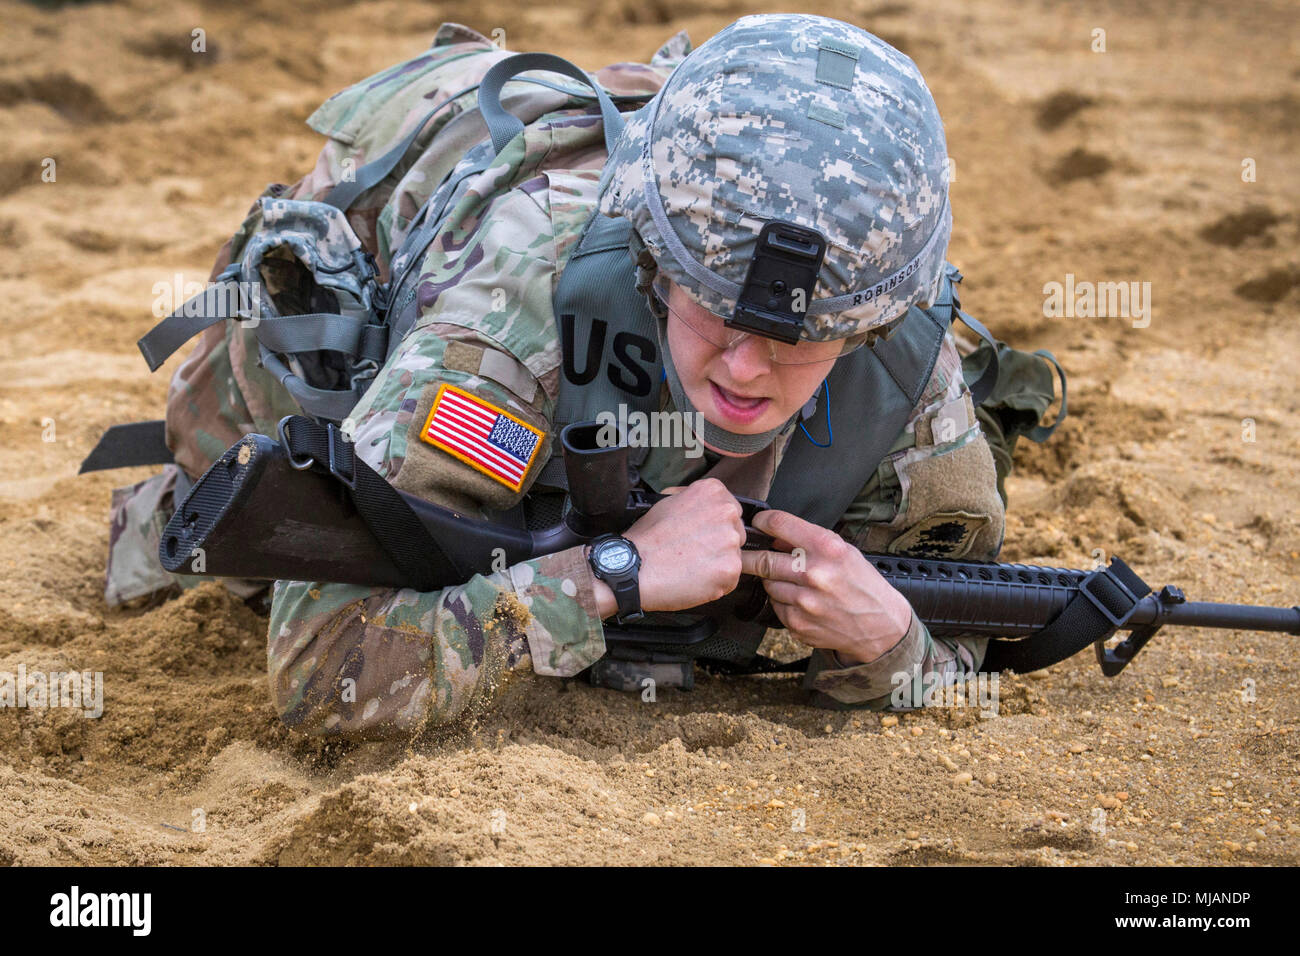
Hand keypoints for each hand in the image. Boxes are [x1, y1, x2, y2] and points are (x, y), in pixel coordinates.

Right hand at [616, 478, 745, 612]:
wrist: (633, 568)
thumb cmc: (646, 538)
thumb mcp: (665, 502)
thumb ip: (690, 499)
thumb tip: (700, 502)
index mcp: (713, 492)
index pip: (731, 510)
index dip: (715, 526)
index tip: (701, 535)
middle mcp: (726, 513)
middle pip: (736, 533)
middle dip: (719, 545)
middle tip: (693, 553)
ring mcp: (730, 542)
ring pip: (733, 558)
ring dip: (717, 565)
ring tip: (690, 567)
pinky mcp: (730, 569)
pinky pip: (730, 580)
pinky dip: (715, 584)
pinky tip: (694, 580)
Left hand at [740, 509, 911, 663]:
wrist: (881, 626)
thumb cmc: (863, 584)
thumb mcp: (844, 551)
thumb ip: (809, 541)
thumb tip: (774, 535)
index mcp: (827, 548)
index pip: (779, 524)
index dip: (762, 522)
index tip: (757, 525)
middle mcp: (814, 573)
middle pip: (763, 559)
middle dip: (750, 556)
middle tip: (746, 555)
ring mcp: (804, 602)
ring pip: (767, 584)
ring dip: (772, 581)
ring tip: (792, 582)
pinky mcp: (798, 624)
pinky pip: (776, 606)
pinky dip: (783, 602)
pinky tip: (801, 601)